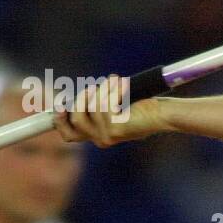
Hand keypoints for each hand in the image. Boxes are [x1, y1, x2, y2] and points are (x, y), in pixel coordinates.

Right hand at [53, 74, 168, 146]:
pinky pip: (102, 104)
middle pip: (74, 119)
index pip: (69, 134)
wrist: (164, 114)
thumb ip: (96, 106)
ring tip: (115, 83)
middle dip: (80, 99)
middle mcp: (101, 139)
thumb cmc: (142, 107)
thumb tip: (78, 96)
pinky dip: (111, 90)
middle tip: (92, 88)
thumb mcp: (115, 107)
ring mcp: (107, 136)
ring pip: (89, 108)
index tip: (58, 105)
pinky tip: (122, 86)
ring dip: (101, 90)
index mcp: (98, 135)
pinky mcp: (115, 129)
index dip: (59, 120)